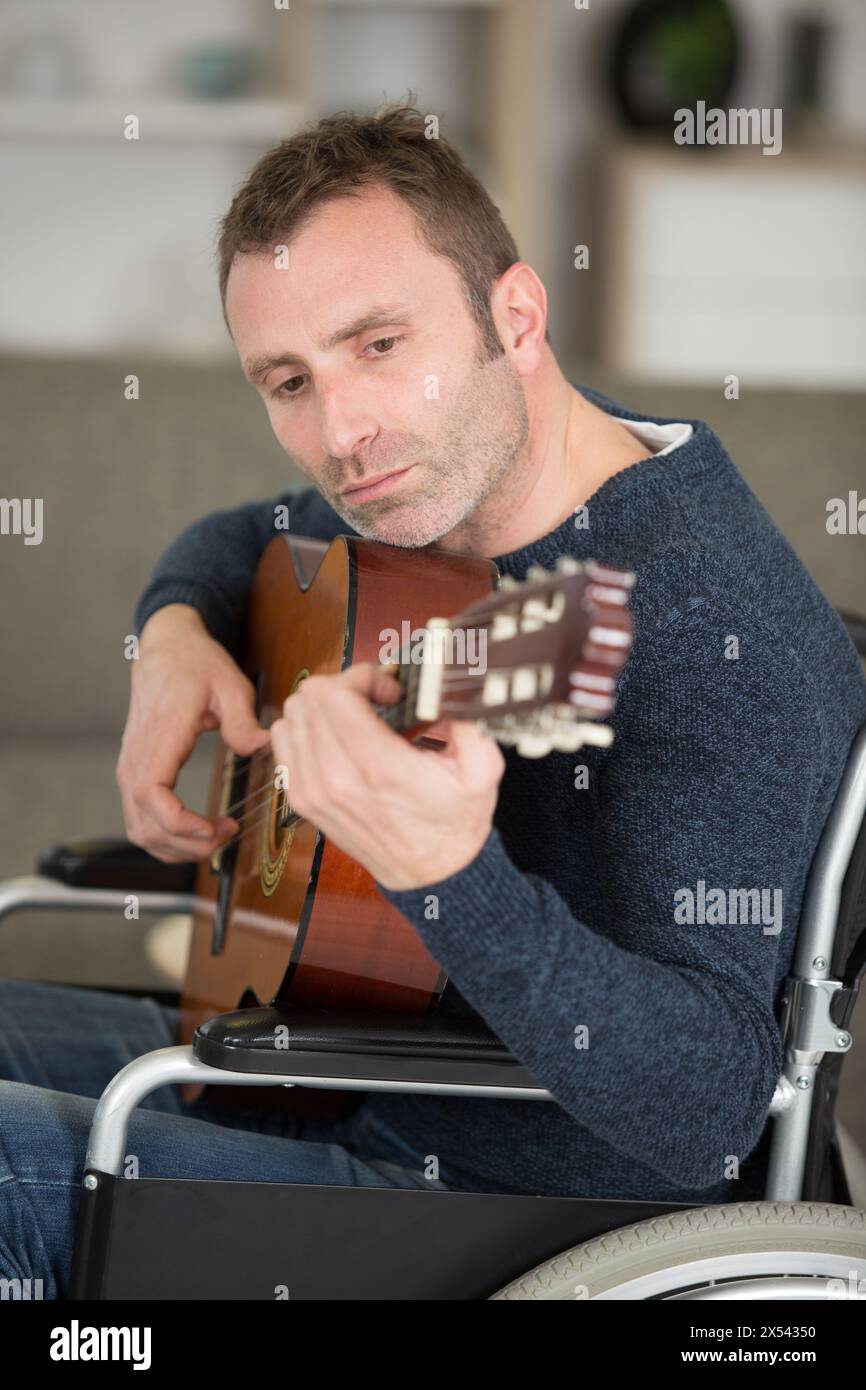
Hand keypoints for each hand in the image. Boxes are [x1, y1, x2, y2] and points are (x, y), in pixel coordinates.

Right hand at [117, 605, 269, 861]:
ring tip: (216, 837)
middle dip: (185, 844)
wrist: (166, 649)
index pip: (150, 793)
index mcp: (160, 735)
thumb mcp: (229, 683)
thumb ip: (243, 719)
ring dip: (175, 846)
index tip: (212, 829)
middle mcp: (137, 756)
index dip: (178, 822)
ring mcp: (131, 766)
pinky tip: (197, 832)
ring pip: (138, 828)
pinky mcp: (135, 771)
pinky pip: (140, 818)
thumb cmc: (195, 664)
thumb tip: (261, 746)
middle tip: (226, 836)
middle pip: (144, 822)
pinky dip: (165, 837)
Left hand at [269, 663, 504, 890]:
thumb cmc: (454, 824)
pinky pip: (283, 742)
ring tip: (354, 719)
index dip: (363, 677)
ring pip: (290, 715)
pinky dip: (305, 729)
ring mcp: (312, 790)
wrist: (433, 875)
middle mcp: (334, 778)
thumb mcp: (481, 768)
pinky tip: (336, 738)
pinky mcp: (302, 799)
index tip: (389, 692)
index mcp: (376, 766)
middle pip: (307, 698)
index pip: (333, 693)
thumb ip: (465, 719)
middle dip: (344, 686)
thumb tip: (438, 688)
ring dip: (322, 707)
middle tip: (374, 701)